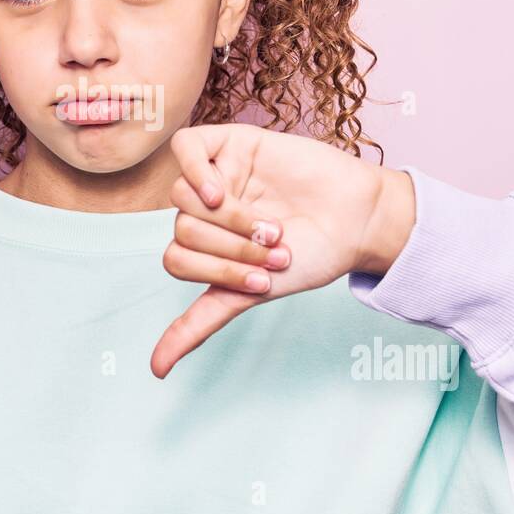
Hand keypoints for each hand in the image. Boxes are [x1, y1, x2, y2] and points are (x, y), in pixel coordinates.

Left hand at [151, 123, 414, 378]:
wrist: (357, 221)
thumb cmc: (310, 257)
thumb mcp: (249, 294)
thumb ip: (200, 323)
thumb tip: (155, 370)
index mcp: (202, 243)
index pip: (176, 260)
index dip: (217, 273)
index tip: (263, 280)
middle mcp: (203, 210)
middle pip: (182, 229)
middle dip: (231, 249)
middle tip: (276, 249)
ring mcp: (215, 174)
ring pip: (184, 197)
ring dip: (230, 221)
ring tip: (271, 227)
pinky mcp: (230, 143)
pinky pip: (186, 146)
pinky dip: (196, 171)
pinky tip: (220, 190)